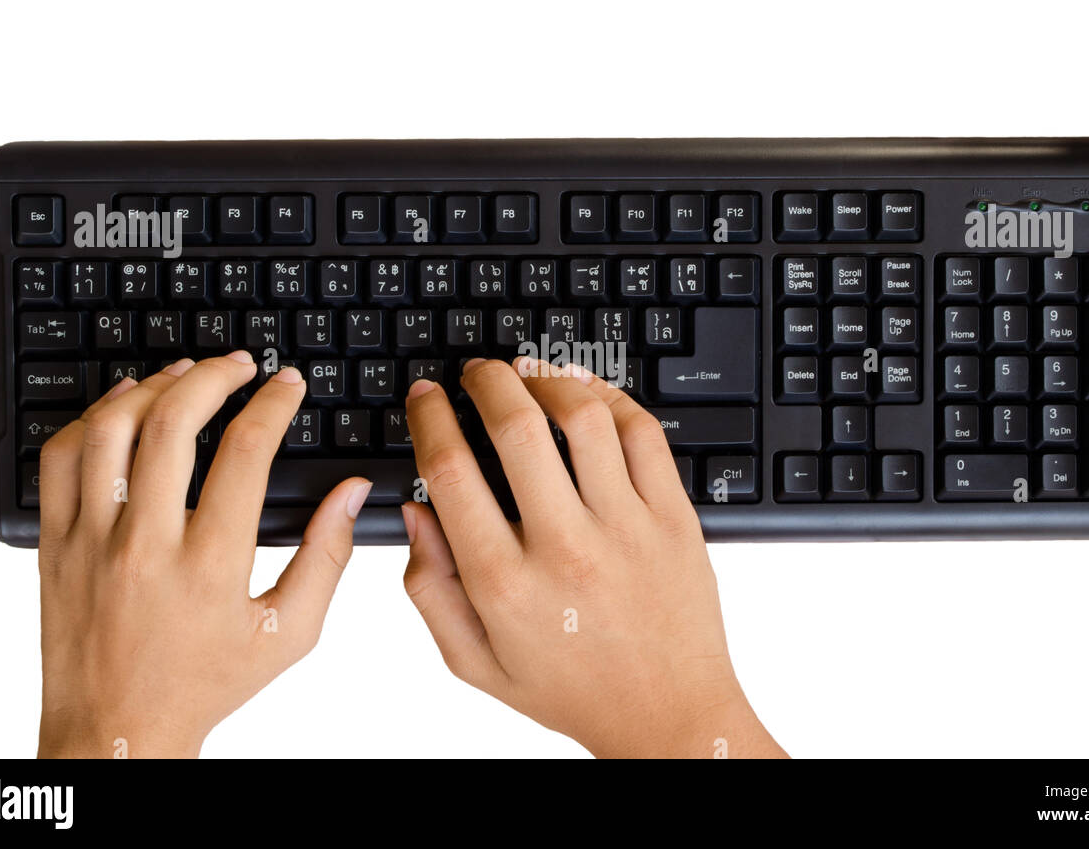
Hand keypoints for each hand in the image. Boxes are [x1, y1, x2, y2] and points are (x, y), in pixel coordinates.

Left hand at [35, 352, 369, 757]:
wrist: (117, 731)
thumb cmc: (203, 684)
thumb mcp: (289, 633)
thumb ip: (327, 556)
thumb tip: (352, 493)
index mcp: (210, 565)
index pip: (246, 452)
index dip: (273, 403)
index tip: (287, 384)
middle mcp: (146, 545)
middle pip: (174, 423)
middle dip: (214, 376)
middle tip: (240, 364)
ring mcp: (93, 541)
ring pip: (113, 430)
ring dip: (155, 387)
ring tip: (187, 373)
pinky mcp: (56, 544)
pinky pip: (61, 460)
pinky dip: (93, 418)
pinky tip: (124, 404)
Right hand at [401, 357, 785, 757]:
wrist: (668, 716)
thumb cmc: (573, 690)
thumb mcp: (476, 662)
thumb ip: (431, 590)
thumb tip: (414, 514)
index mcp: (505, 583)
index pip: (450, 471)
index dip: (429, 418)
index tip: (426, 398)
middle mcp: (565, 547)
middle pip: (515, 426)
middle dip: (485, 381)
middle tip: (475, 372)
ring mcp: (626, 527)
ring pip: (583, 417)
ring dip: (546, 379)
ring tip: (528, 374)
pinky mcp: (673, 518)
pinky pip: (643, 434)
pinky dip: (611, 397)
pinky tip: (587, 392)